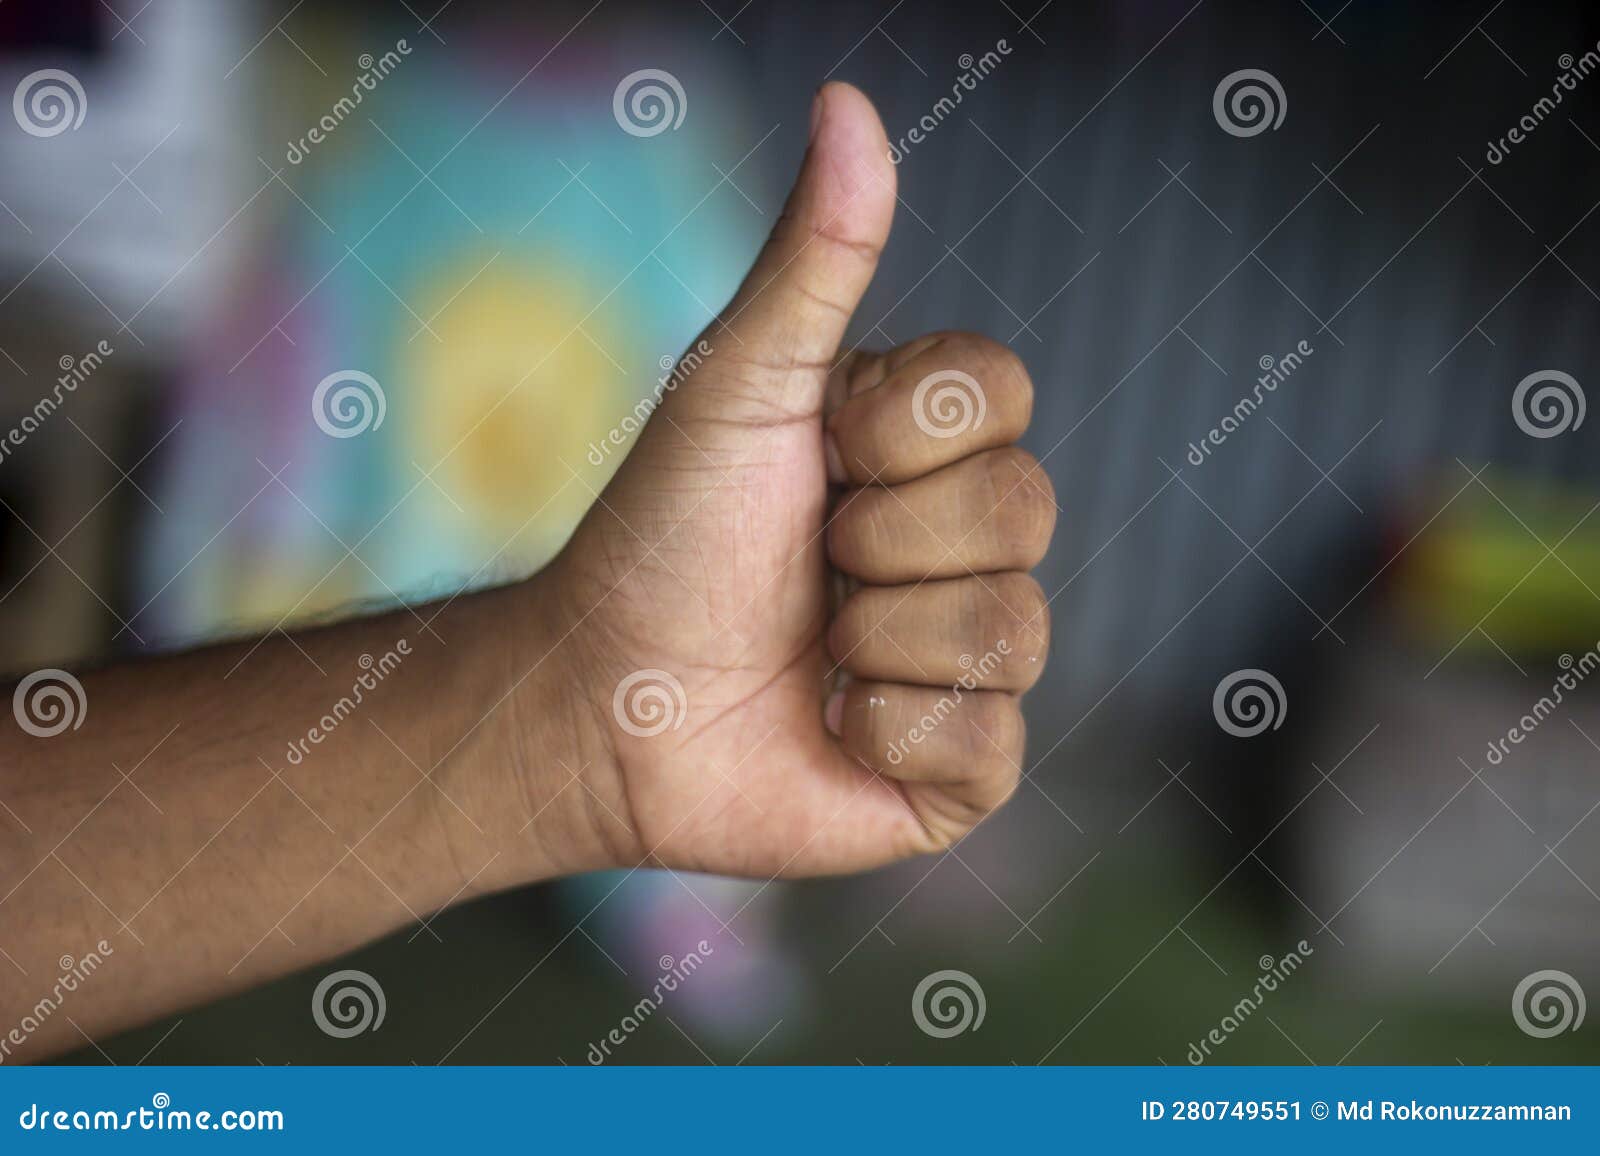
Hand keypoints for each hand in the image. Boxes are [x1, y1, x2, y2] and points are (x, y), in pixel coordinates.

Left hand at [524, 82, 1055, 876]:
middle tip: (804, 564)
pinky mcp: (958, 770)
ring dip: (876, 638)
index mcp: (927, 451)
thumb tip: (847, 103)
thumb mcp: (739, 386)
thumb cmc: (663, 537)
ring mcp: (969, 660)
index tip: (820, 451)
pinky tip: (828, 722)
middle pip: (1023, 511)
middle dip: (878, 540)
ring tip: (810, 649)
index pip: (1008, 399)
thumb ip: (814, 260)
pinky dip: (885, 729)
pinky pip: (987, 739)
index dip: (908, 429)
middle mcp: (965, 549)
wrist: (603, 701)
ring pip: (1011, 629)